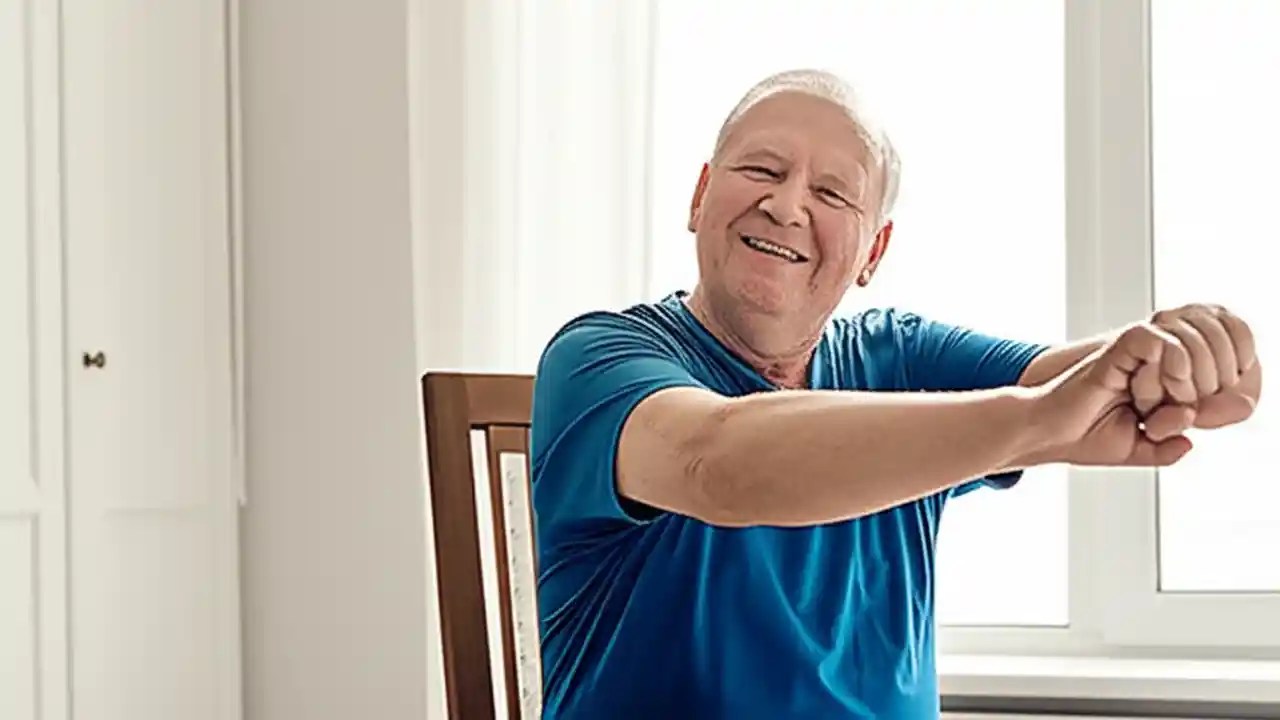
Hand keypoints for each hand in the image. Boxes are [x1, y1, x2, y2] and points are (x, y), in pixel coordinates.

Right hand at [1031, 314, 1260, 466]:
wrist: (1044, 433)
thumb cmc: (1080, 438)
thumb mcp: (1136, 451)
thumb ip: (1166, 449)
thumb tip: (1192, 441)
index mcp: (1157, 386)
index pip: (1208, 379)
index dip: (1208, 402)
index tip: (1176, 426)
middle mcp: (1149, 367)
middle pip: (1205, 361)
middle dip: (1196, 395)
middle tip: (1158, 420)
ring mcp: (1134, 357)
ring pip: (1186, 347)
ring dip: (1180, 382)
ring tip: (1149, 407)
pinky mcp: (1115, 353)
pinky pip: (1155, 340)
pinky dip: (1162, 364)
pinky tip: (1144, 392)